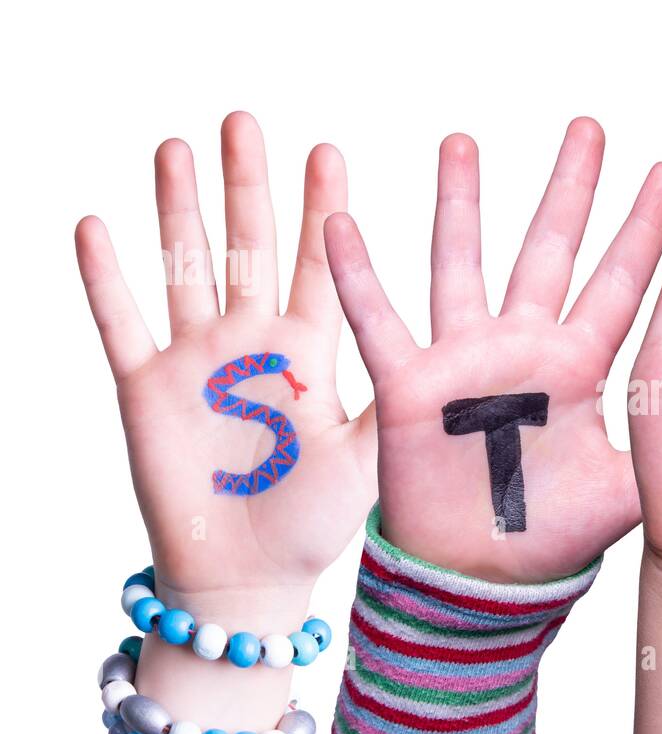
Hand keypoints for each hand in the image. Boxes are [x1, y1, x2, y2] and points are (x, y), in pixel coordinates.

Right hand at [75, 112, 375, 619]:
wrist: (248, 575)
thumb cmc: (314, 522)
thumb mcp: (368, 456)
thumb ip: (397, 404)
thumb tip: (458, 364)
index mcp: (308, 353)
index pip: (315, 265)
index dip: (320, 210)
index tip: (328, 152)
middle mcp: (251, 345)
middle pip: (248, 247)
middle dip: (248, 185)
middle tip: (245, 121)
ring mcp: (197, 363)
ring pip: (186, 267)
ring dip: (180, 209)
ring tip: (177, 147)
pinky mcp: (146, 391)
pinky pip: (122, 324)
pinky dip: (106, 279)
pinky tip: (96, 226)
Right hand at [323, 119, 661, 582]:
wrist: (481, 578)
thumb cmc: (553, 536)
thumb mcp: (627, 490)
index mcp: (581, 367)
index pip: (620, 284)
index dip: (648, 233)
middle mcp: (524, 349)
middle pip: (550, 250)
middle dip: (571, 189)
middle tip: (591, 127)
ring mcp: (464, 361)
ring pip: (462, 263)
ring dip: (460, 204)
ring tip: (462, 141)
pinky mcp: (407, 387)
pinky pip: (376, 323)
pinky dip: (356, 277)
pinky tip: (339, 223)